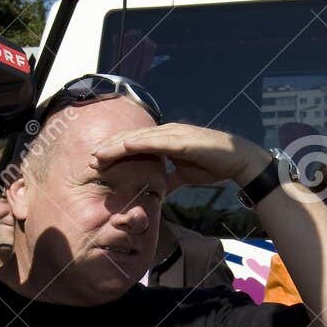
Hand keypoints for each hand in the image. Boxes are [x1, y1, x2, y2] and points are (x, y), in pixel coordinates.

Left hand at [93, 122, 270, 187]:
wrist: (237, 160)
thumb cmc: (212, 164)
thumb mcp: (184, 175)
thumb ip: (170, 180)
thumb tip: (158, 192)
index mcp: (165, 140)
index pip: (134, 144)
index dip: (115, 151)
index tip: (98, 161)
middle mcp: (166, 133)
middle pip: (131, 139)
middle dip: (109, 149)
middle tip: (90, 160)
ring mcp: (173, 134)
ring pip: (138, 139)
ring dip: (116, 146)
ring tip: (98, 155)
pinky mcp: (181, 140)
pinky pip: (155, 141)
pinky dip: (138, 143)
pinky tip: (124, 146)